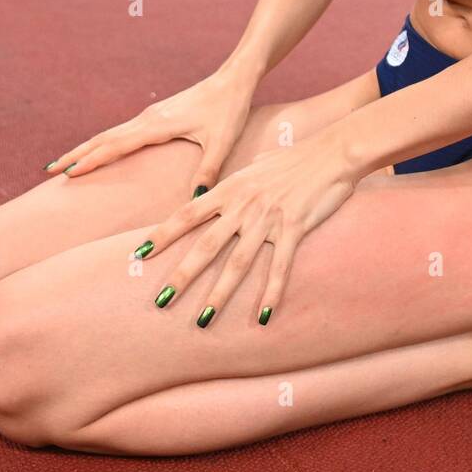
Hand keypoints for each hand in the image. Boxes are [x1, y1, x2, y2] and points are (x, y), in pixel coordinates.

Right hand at [43, 66, 254, 193]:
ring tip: (64, 164)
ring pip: (109, 134)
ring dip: (86, 148)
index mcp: (157, 125)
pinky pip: (121, 132)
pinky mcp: (156, 116)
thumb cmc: (229, 109)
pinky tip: (100, 152)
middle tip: (49, 171)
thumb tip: (194, 200)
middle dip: (76, 155)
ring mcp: (150, 116)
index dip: (92, 160)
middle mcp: (148, 119)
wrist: (234, 79)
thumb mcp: (222, 142)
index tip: (68, 174)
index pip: (116, 145)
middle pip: (103, 138)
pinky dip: (103, 143)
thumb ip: (208, 171)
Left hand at [132, 136, 354, 327]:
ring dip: (219, 294)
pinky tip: (262, 316)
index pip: (187, 214)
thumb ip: (235, 183)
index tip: (140, 254)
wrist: (332, 152)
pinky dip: (271, 292)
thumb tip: (220, 190)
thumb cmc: (294, 158)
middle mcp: (244, 205)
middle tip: (160, 301)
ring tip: (202, 320)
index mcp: (231, 188)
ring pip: (238, 262)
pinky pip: (280, 266)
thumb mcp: (255, 166)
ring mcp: (269, 219)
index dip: (162, 234)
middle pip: (206, 245)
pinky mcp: (295, 229)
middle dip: (182, 275)